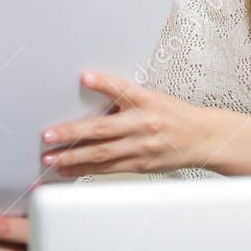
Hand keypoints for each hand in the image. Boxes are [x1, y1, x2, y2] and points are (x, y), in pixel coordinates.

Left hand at [42, 71, 250, 176]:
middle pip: (102, 130)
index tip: (85, 78)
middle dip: (72, 134)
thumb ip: (124, 99)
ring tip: (50, 160)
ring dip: (72, 158)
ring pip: (101, 155)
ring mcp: (140, 148)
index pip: (122, 90)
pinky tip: (68, 172)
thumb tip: (90, 95)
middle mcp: (142, 125)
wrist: (202, 138)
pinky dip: (85, 171)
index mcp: (146, 101)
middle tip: (48, 136)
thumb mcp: (153, 97)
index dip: (103, 83)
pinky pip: (108, 170)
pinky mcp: (140, 164)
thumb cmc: (174, 115)